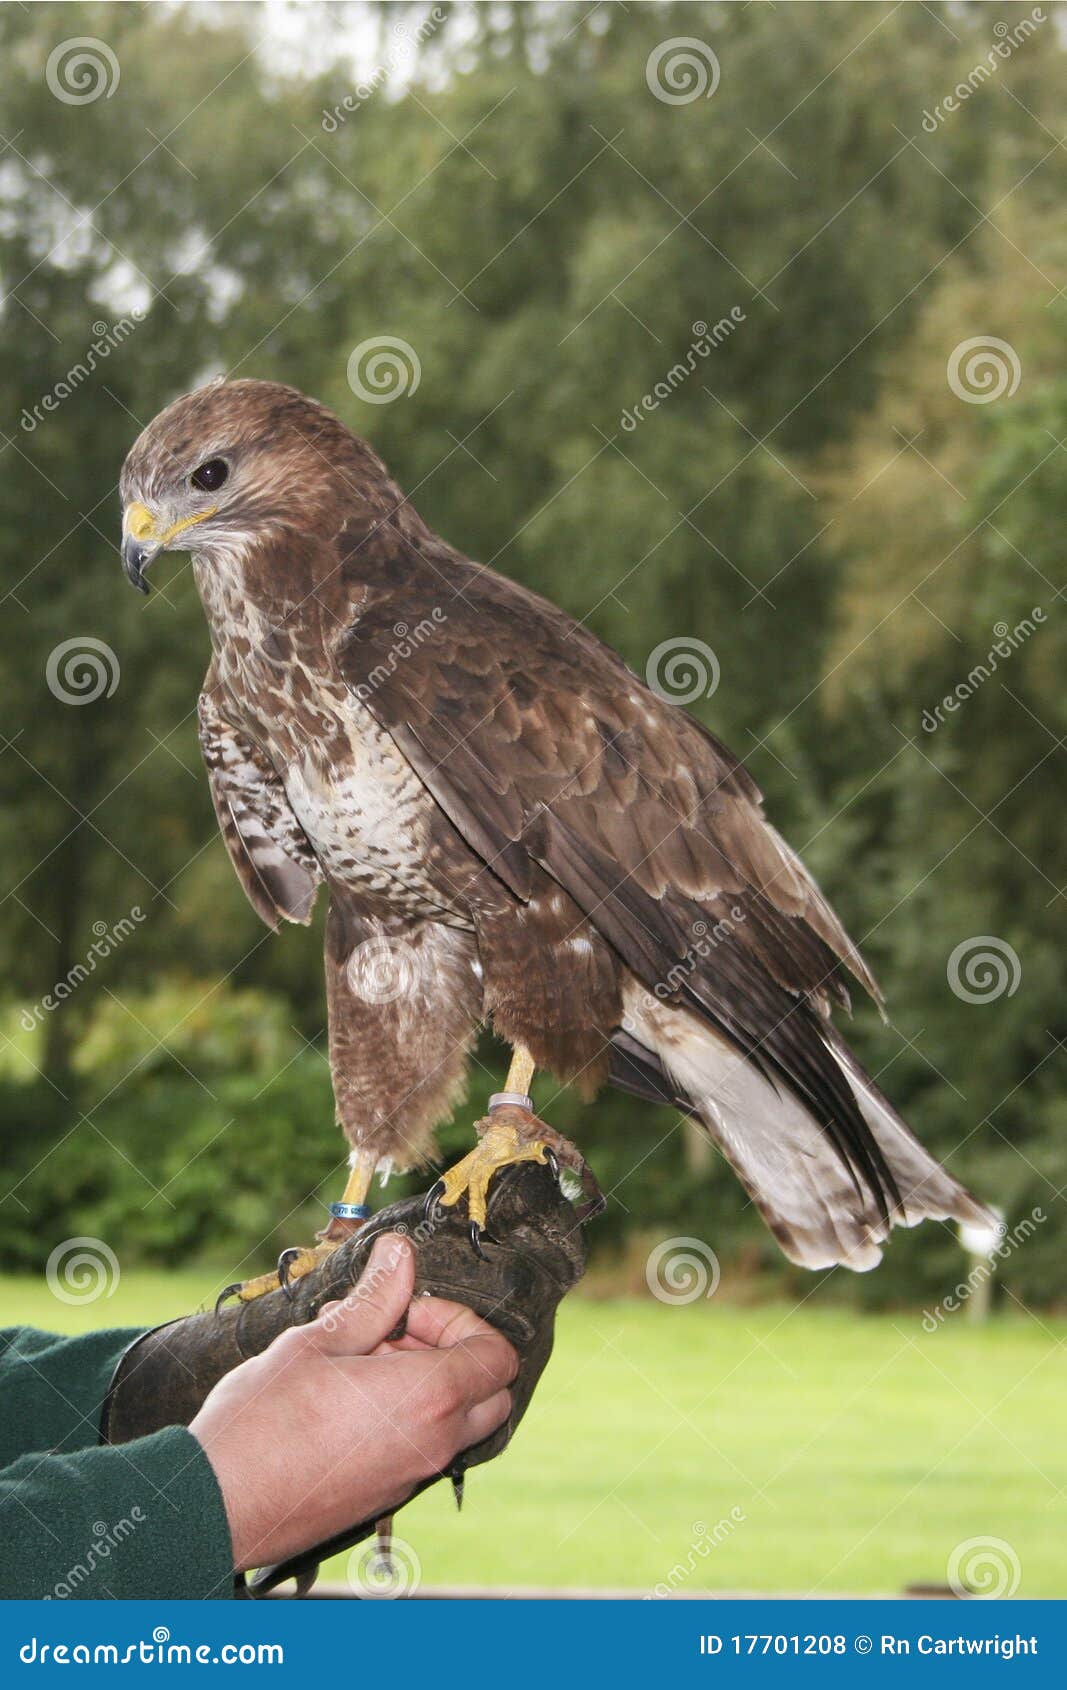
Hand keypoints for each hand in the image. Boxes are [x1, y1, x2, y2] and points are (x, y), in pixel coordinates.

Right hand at [189, 1233, 516, 1571]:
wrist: (219, 1504)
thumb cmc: (264, 1421)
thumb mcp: (319, 1340)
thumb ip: (374, 1298)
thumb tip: (400, 1252)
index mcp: (429, 1399)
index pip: (497, 1355)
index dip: (459, 1321)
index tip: (406, 1312)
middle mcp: (433, 1444)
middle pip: (490, 1393)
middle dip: (454, 1353)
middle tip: (395, 1335)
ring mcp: (411, 1478)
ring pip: (457, 1425)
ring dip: (429, 1386)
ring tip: (361, 1363)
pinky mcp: (385, 1498)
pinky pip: (423, 1450)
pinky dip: (407, 1419)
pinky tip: (346, 1399)